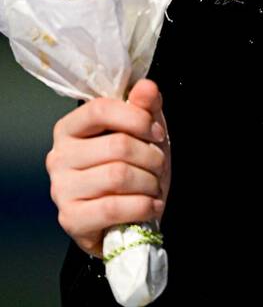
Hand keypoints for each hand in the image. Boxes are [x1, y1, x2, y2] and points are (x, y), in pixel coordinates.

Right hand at [46, 78, 171, 258]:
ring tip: (154, 187)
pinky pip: (113, 207)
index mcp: (70, 129)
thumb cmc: (131, 172)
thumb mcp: (142, 136)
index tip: (156, 133)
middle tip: (159, 167)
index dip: (136, 118)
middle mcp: (58, 156)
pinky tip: (151, 206)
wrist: (124, 220)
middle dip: (151, 157)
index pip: (100, 109)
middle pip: (117, 145)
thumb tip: (146, 86)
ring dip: (150, 183)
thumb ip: (144, 108)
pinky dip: (143, 206)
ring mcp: (61, 189)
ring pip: (118, 176)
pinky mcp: (71, 218)